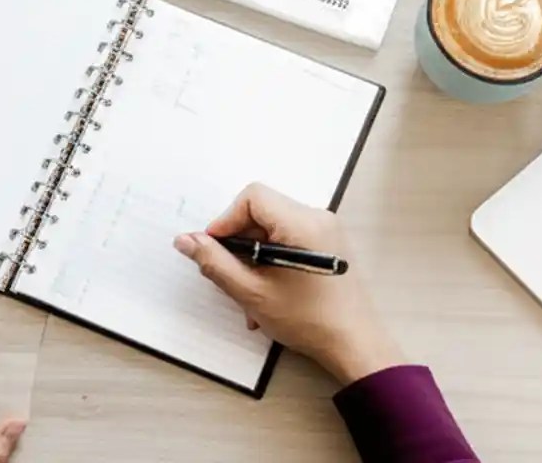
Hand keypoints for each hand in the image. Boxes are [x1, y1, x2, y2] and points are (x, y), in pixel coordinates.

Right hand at [173, 183, 404, 384]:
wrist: (355, 344)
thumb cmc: (310, 321)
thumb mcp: (253, 293)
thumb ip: (215, 263)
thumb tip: (186, 241)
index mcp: (302, 223)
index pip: (253, 197)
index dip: (226, 220)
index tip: (214, 250)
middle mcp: (318, 218)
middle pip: (262, 212)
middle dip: (240, 245)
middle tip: (231, 278)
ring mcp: (326, 231)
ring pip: (273, 230)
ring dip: (254, 259)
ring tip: (250, 298)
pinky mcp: (328, 245)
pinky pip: (289, 240)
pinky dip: (272, 262)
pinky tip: (268, 295)